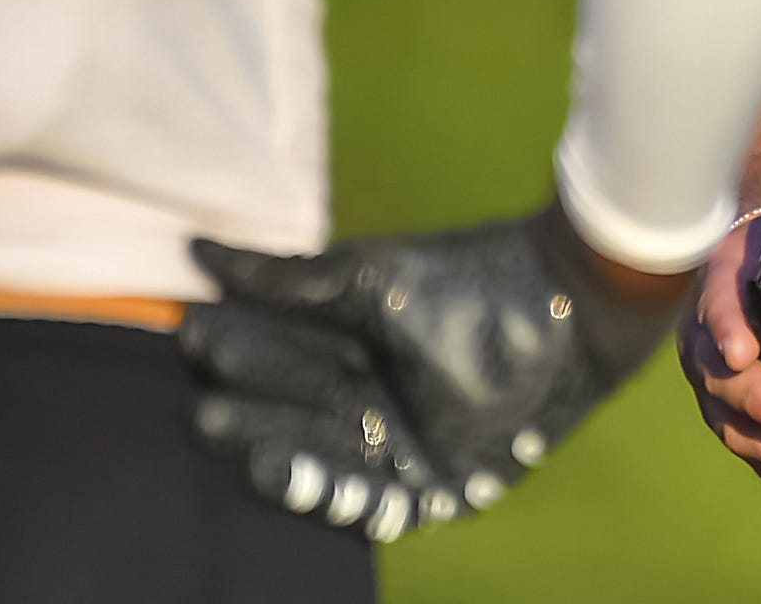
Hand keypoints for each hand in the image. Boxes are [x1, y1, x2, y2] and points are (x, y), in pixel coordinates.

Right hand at [182, 203, 685, 538]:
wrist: (567, 300)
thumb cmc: (472, 277)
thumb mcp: (370, 277)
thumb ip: (287, 279)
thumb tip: (199, 253)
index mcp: (352, 354)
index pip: (279, 362)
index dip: (240, 351)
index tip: (192, 335)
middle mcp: (371, 408)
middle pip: (293, 420)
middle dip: (248, 416)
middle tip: (202, 409)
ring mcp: (406, 451)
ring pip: (326, 469)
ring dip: (282, 462)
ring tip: (240, 446)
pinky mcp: (443, 487)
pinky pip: (381, 506)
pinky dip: (339, 496)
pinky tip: (299, 476)